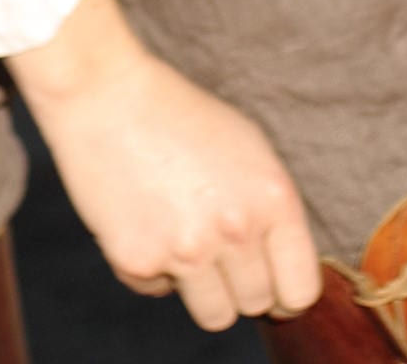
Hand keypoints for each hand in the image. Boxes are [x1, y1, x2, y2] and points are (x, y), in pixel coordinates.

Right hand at [9, 0, 320, 331]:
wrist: (105, 91)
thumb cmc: (180, 113)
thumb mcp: (248, 148)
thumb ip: (270, 209)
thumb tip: (282, 269)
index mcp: (273, 198)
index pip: (300, 290)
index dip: (286, 290)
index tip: (272, 284)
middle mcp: (236, 230)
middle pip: (255, 304)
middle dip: (240, 283)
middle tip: (217, 247)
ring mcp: (186, 251)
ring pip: (215, 315)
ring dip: (204, 288)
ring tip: (185, 238)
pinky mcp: (139, 263)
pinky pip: (160, 293)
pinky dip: (154, 268)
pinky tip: (145, 221)